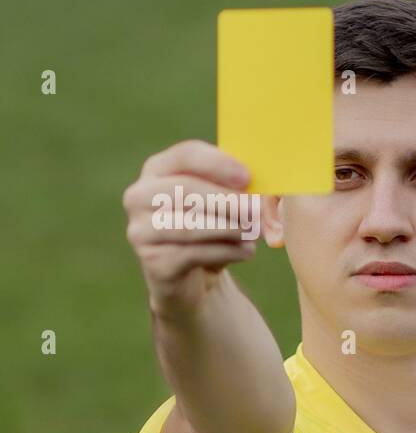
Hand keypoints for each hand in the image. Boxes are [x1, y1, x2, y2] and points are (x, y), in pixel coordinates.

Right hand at [123, 139, 257, 318]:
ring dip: (229, 228)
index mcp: (158, 169)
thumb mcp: (221, 202)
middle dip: (226, 201)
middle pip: (185, 190)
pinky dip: (226, 252)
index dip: (218, 165)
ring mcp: (141, 230)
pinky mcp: (152, 262)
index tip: (248, 178)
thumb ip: (234, 186)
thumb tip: (258, 184)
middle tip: (255, 210)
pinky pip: (192, 254)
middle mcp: (140, 195)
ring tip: (254, 232)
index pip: (185, 155)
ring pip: (189, 225)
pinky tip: (247, 251)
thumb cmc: (212, 228)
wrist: (195, 277)